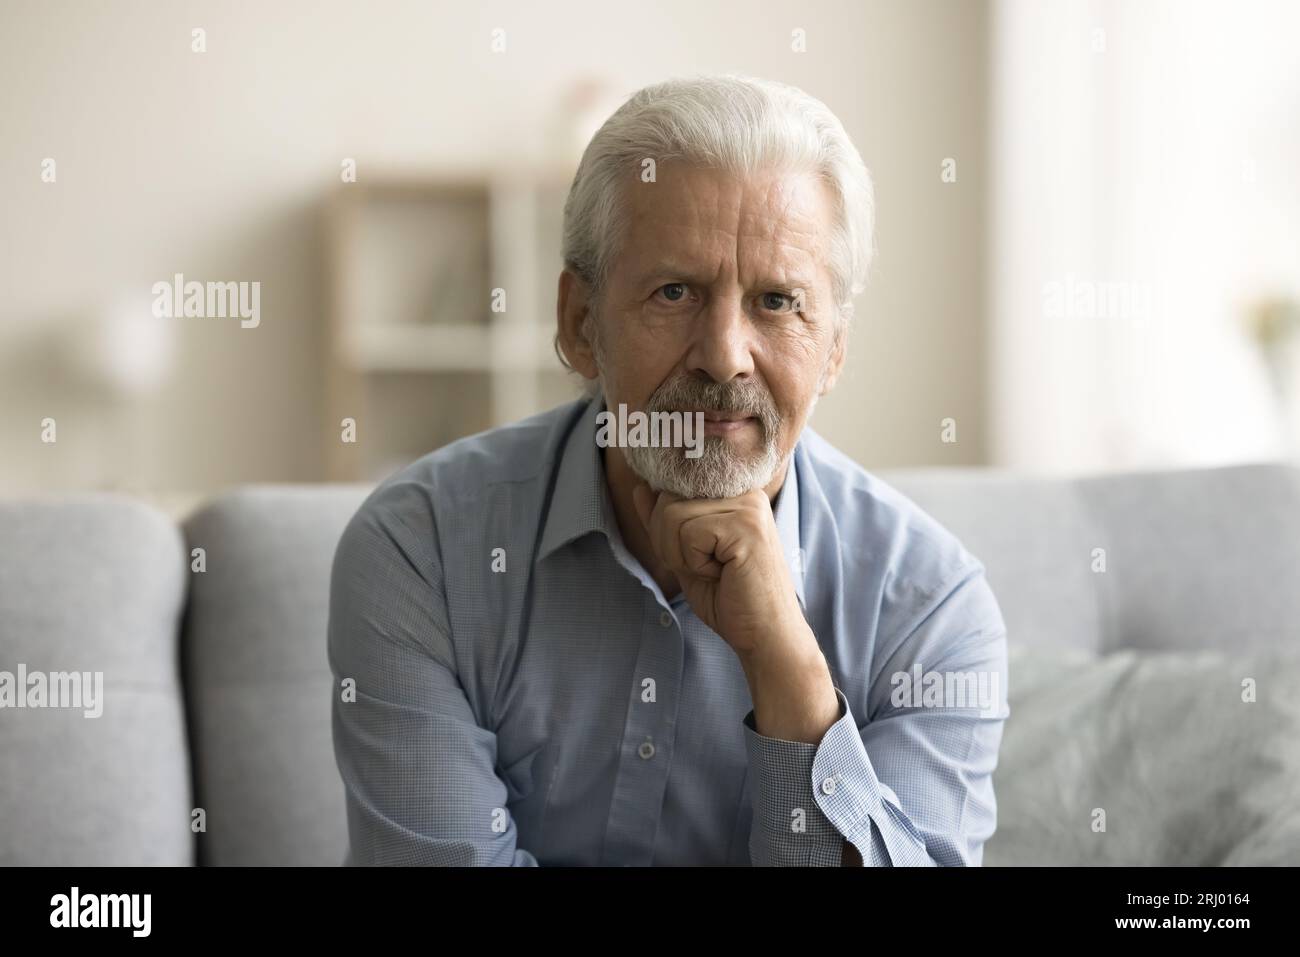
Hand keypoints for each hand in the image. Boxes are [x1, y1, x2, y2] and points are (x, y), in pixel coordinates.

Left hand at [631, 482, 838, 742]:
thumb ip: (664, 521)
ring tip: (713, 571)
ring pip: (671, 514)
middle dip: (667, 542)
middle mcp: (743, 493)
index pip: (672, 488)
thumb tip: (640, 489)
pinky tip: (721, 573)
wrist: (764, 635)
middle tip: (705, 568)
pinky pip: (688, 532)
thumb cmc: (729, 599)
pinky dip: (693, 562)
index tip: (696, 555)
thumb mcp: (685, 555)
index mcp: (733, 494)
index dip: (665, 527)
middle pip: (667, 498)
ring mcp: (747, 506)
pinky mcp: (745, 525)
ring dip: (680, 554)